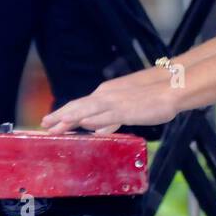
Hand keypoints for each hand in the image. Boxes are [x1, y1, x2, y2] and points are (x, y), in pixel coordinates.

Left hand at [42, 73, 177, 133]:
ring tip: (53, 124)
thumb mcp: (127, 109)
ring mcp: (115, 101)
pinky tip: (82, 124)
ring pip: (86, 109)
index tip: (51, 120)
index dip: (64, 113)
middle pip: (78, 106)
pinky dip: (92, 119)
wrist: (172, 86)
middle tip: (43, 124)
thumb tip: (96, 129)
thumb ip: (110, 119)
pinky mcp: (125, 109)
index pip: (80, 104)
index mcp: (106, 93)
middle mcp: (106, 95)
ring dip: (69, 117)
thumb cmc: (154, 96)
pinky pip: (106, 115)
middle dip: (59, 116)